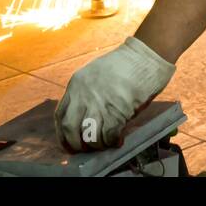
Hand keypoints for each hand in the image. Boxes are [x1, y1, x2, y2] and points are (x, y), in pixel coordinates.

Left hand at [54, 37, 175, 151]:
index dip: (63, 134)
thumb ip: (88, 95)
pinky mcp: (116, 110)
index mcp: (76, 84)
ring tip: (106, 144)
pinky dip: (112, 142)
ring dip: (97, 145)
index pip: (60, 116)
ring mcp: (99, 103)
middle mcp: (83, 94)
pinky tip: (118, 140)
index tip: (69, 143)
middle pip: (70, 129)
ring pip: (89, 136)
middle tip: (87, 149)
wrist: (145, 56)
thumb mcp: (97, 75)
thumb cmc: (125, 65)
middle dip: (77, 145)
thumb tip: (87, 122)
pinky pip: (109, 136)